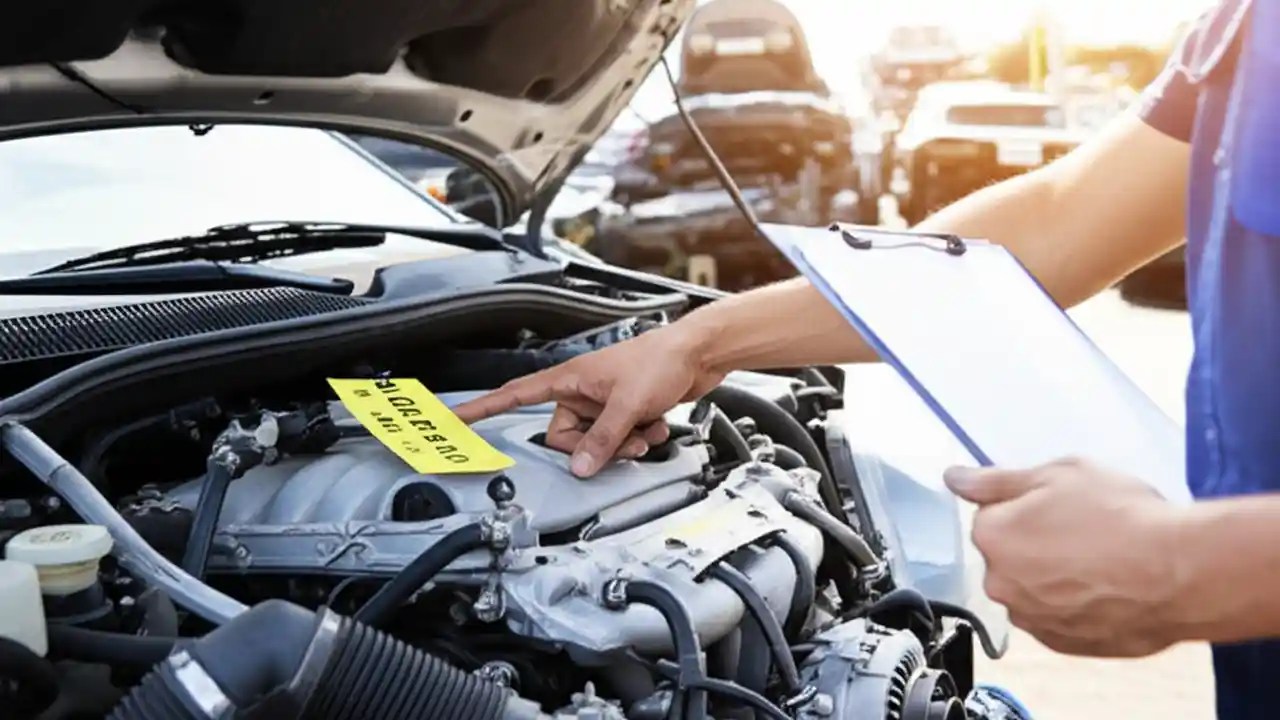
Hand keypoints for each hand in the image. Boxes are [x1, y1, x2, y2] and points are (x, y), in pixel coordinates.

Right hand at [454, 326, 724, 476]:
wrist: (698, 353)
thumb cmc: (660, 359)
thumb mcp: (626, 405)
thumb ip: (601, 439)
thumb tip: (580, 467)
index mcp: (568, 380)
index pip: (515, 395)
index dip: (483, 408)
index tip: (455, 419)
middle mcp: (581, 392)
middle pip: (565, 438)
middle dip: (596, 447)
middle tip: (621, 438)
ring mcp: (602, 402)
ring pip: (595, 444)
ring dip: (623, 444)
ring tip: (644, 428)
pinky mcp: (623, 410)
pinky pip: (617, 440)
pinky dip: (638, 437)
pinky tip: (655, 424)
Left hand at [944, 458, 1187, 656]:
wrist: (1179, 572)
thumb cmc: (1121, 516)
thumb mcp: (1059, 474)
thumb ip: (998, 480)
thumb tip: (954, 478)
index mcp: (993, 536)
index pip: (991, 515)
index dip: (1026, 506)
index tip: (1059, 505)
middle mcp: (1001, 583)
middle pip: (1008, 555)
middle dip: (1035, 543)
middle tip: (1083, 531)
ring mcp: (1031, 618)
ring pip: (1032, 588)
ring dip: (1053, 577)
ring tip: (1101, 562)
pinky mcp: (1061, 644)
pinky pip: (1056, 616)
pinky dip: (1073, 605)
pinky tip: (1106, 589)